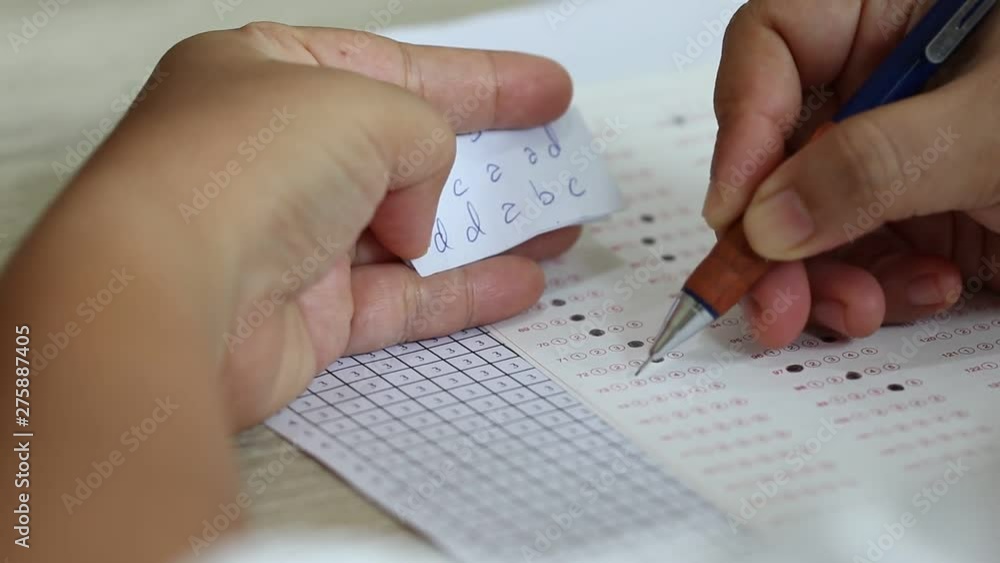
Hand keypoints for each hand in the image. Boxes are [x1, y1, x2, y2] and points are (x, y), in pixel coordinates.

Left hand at [79, 23, 576, 427]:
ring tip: (556, 225)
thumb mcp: (365, 105)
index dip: (482, 80)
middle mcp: (278, 156)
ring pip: (411, 229)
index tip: (546, 92)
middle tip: (553, 159)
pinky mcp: (309, 313)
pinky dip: (461, 291)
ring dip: (486, 230)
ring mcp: (293, 236)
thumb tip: (421, 207)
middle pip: (406, 151)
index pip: (398, 70)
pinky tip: (518, 282)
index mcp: (272, 75)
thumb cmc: (237, 172)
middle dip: (488, 155)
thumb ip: (422, 137)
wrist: (169, 295)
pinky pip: (402, 298)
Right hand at [703, 0, 999, 347]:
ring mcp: (910, 141)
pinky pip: (871, 247)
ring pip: (817, 211)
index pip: (777, 41)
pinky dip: (884, 285)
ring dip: (829, 275)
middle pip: (785, 144)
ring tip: (858, 309)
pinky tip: (928, 292)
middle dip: (776, 235)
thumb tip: (765, 219)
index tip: (736, 214)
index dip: (743, 128)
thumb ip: (877, 164)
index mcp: (899, 2)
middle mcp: (893, 70)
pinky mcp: (933, 199)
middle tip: (769, 303)